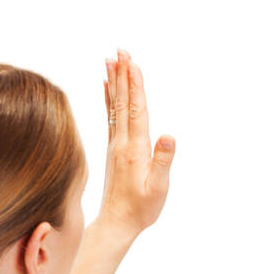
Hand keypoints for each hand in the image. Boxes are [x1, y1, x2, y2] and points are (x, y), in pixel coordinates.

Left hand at [99, 49, 174, 235]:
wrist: (116, 223)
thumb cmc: (141, 209)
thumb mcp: (158, 189)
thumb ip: (163, 162)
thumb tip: (169, 136)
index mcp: (135, 149)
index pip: (136, 110)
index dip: (135, 85)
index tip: (132, 62)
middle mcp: (122, 142)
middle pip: (123, 102)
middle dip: (123, 74)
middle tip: (120, 49)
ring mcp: (115, 144)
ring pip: (115, 106)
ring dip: (114, 81)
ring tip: (111, 59)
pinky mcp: (114, 149)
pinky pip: (110, 116)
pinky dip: (108, 98)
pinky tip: (105, 86)